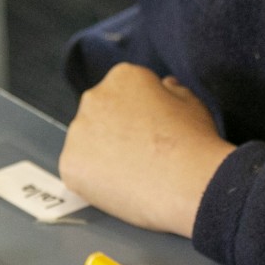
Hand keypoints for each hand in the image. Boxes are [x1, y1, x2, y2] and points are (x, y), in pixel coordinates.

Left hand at [59, 64, 235, 236]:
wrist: (188, 183)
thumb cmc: (195, 143)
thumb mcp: (193, 103)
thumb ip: (173, 89)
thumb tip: (165, 86)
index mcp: (124, 77)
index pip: (123, 91)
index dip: (140, 113)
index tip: (152, 130)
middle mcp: (94, 97)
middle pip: (100, 114)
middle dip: (115, 131)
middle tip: (140, 154)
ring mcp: (78, 131)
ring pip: (86, 143)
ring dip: (103, 155)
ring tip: (132, 174)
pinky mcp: (69, 164)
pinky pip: (78, 171)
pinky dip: (94, 180)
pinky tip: (119, 187)